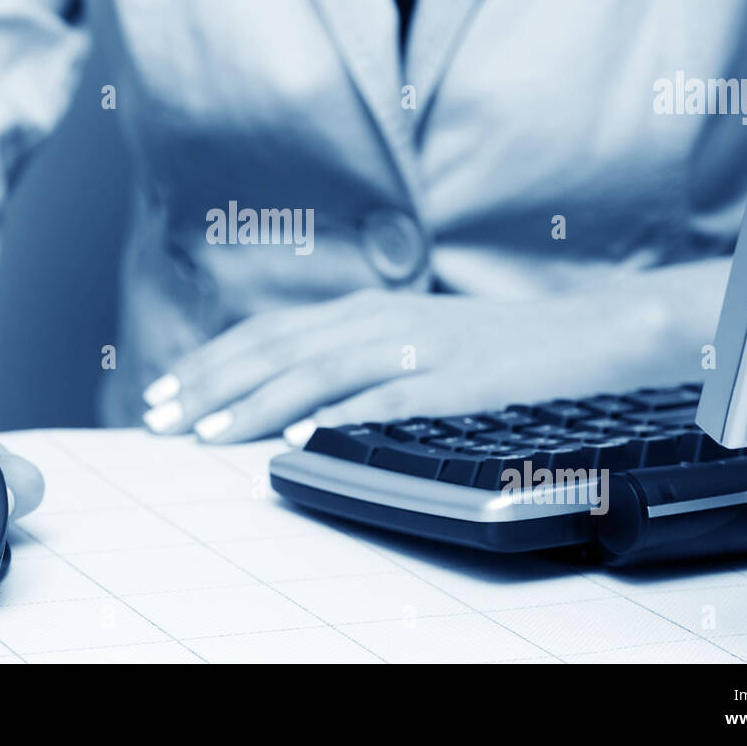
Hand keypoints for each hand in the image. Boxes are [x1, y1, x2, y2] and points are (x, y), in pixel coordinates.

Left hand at [140, 287, 684, 444]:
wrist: (585, 334)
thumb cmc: (494, 344)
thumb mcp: (413, 335)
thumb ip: (354, 352)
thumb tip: (291, 389)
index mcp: (367, 309)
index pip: (269, 331)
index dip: (213, 359)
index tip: (165, 388)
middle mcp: (381, 320)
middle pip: (278, 349)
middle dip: (212, 383)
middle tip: (161, 415)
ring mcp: (417, 349)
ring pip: (318, 372)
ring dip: (256, 402)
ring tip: (208, 431)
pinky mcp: (453, 383)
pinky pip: (387, 401)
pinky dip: (340, 416)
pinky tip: (300, 436)